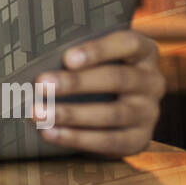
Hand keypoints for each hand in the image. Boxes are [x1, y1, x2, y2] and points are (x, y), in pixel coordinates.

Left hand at [33, 29, 164, 156]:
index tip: (67, 58)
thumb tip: (33, 52)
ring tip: (38, 113)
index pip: (128, 44)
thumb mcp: (93, 57)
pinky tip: (50, 133)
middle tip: (41, 84)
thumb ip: (76, 53)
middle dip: (76, 83)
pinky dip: (76, 138)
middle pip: (117, 79)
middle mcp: (152, 81)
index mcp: (144, 51)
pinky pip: (109, 141)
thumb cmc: (93, 72)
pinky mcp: (139, 140)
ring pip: (112, 114)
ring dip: (71, 114)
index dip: (98, 50)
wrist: (114, 113)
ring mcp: (149, 112)